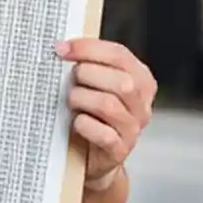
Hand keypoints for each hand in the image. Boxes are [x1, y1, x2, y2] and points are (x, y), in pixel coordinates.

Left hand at [57, 39, 156, 191]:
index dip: (88, 48)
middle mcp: (141, 104)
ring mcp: (133, 128)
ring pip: (108, 105)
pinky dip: (84, 125)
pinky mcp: (119, 150)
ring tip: (71, 101)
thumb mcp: (95, 85)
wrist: (91, 156)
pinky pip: (103, 134)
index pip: (119, 55)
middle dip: (86, 75)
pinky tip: (76, 122)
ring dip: (81, 99)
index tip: (61, 48)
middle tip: (70, 80)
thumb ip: (88, 64)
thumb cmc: (91, 113)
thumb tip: (62, 47)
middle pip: (121, 81)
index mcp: (140, 80)